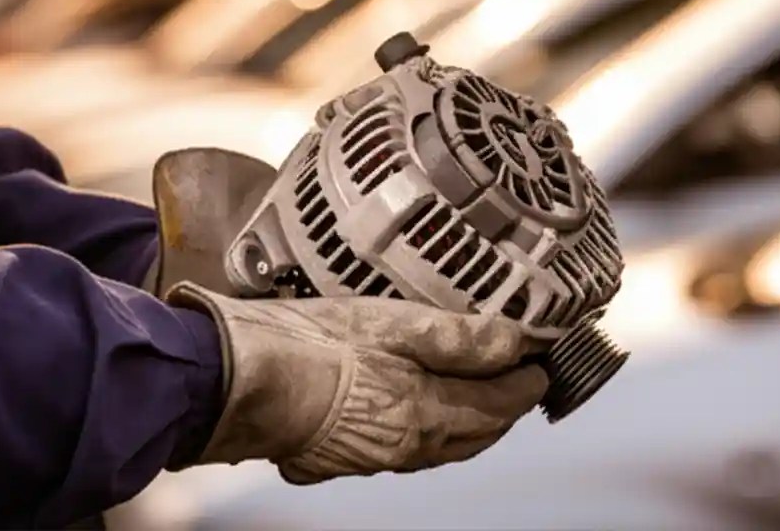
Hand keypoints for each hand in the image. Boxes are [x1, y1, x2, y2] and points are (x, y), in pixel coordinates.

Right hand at [166, 283, 547, 483]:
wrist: (236, 380)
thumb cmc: (311, 346)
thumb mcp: (395, 324)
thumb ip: (460, 337)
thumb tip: (515, 343)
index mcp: (427, 415)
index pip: (499, 405)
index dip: (526, 383)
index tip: (543, 366)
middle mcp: (408, 446)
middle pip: (476, 433)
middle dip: (505, 409)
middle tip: (521, 383)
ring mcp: (374, 454)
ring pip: (442, 445)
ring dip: (470, 423)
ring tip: (479, 396)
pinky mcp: (341, 452)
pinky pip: (405, 447)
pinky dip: (429, 429)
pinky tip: (417, 410)